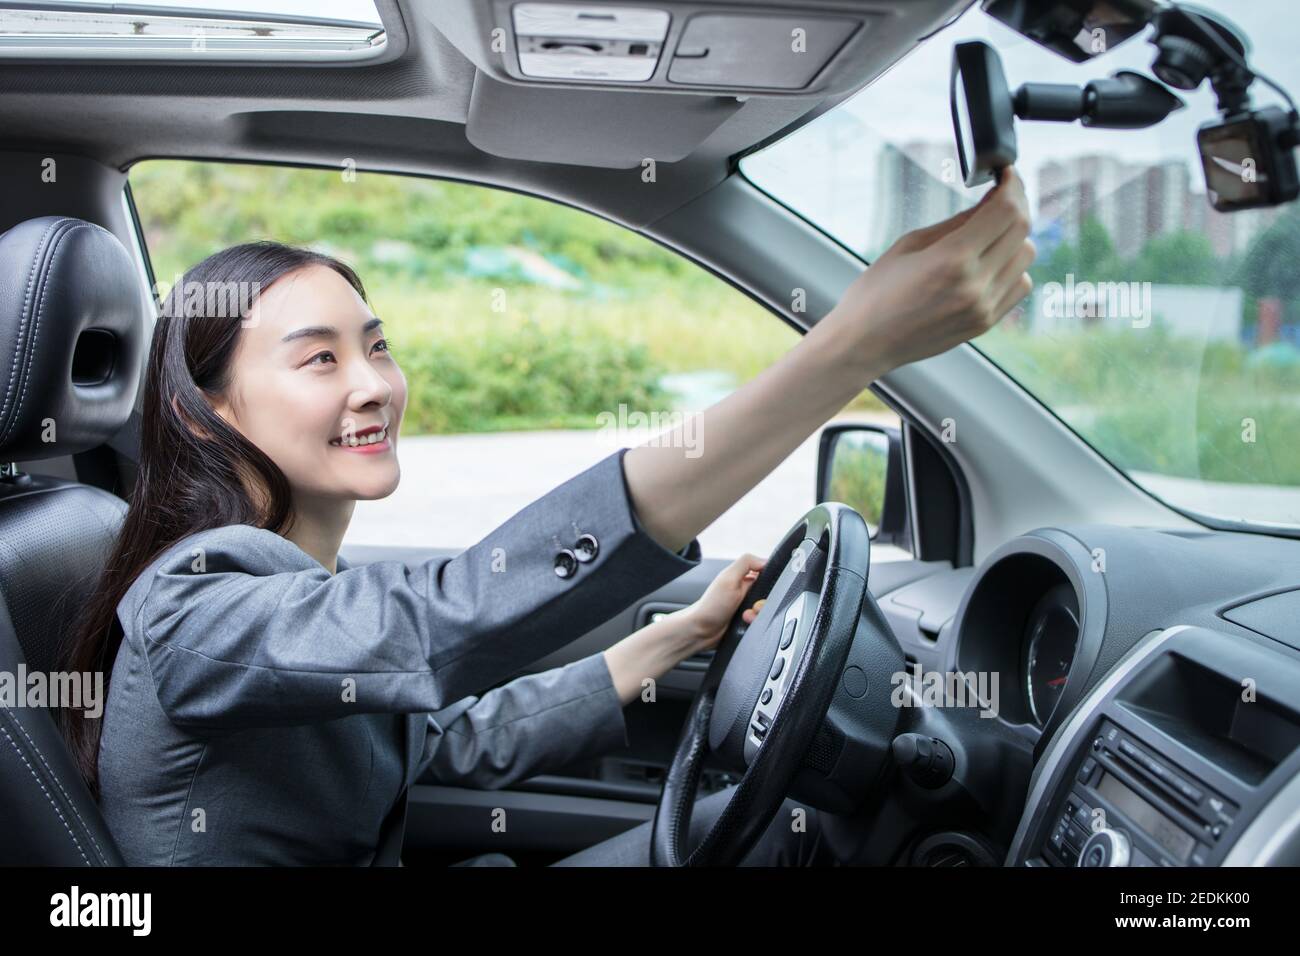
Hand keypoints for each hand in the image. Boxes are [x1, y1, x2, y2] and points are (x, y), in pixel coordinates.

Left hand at [679, 553, 766, 655]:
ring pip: (767, 610)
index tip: (764, 591)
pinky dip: (757, 624)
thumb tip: (765, 560)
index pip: (767, 575)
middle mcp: (746, 592)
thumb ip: (746, 563)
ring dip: (758, 615)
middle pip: (770, 596)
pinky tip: (746, 624)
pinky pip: (762, 623)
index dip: (770, 583)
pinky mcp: (748, 622)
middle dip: (763, 604)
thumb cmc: (711, 606)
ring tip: (746, 618)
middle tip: (752, 607)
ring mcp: (747, 608)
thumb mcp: (728, 578)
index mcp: (743, 578)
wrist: (701, 632)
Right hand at [818, 165, 1034, 374]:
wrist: (864, 343)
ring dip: (1014, 238)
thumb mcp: (910, 245)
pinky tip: (990, 264)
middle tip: (1002, 196)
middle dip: (1016, 204)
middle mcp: (975, 284)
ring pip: (1025, 257)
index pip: (1006, 211)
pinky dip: (1012, 268)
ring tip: (990, 234)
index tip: (1008, 176)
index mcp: (952, 259)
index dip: (1013, 186)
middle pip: (1022, 230)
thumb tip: (991, 201)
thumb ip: (956, 223)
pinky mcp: (984, 323)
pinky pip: (1019, 285)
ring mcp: (983, 307)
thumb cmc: (876, 293)